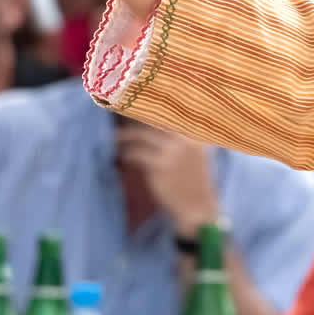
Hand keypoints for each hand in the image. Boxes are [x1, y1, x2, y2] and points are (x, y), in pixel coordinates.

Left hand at [115, 120, 218, 236]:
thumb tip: (158, 125)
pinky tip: (123, 155)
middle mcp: (185, 140)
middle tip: (121, 114)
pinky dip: (128, 153)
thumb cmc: (194, 181)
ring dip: (126, 136)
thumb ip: (183, 139)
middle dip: (136, 117)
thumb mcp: (197, 155)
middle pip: (154, 121)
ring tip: (115, 137)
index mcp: (194, 136)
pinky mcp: (160, 166)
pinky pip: (137, 153)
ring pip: (142, 136)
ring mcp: (173, 152)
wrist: (198, 207)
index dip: (151, 110)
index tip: (136, 107)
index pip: (169, 115)